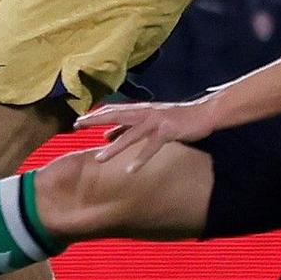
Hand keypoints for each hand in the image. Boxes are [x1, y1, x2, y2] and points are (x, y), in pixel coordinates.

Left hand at [76, 99, 217, 172]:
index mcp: (140, 109)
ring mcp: (156, 121)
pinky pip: (151, 147)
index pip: (112, 110)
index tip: (77, 122)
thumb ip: (128, 126)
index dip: (94, 115)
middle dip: (95, 121)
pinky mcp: (168, 131)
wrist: (204, 113)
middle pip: (115, 115)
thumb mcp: (149, 120)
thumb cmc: (176, 117)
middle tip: (77, 126)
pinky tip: (130, 170)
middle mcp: (145, 112)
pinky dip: (140, 159)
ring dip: (114, 147)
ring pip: (130, 135)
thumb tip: (106, 135)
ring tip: (99, 159)